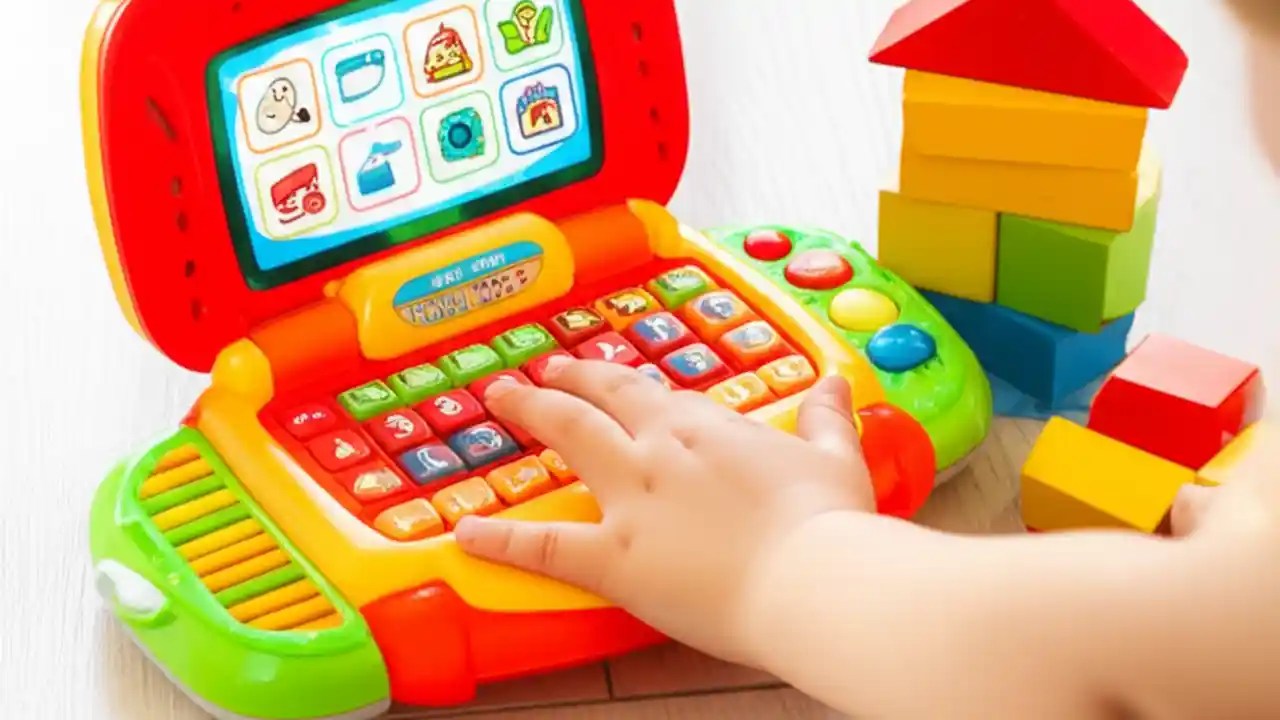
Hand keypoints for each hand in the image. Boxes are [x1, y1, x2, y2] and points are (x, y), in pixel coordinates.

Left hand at [455, 357, 875, 667]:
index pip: (654, 396)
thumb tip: (835, 383)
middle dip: (566, 383)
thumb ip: (826, 417)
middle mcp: (662, 450)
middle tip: (539, 375)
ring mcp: (633, 500)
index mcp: (710, 428)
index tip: (604, 377)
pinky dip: (501, 538)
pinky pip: (546, 545)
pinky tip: (467, 531)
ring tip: (499, 402)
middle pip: (602, 401)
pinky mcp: (617, 558)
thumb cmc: (832, 525)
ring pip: (569, 440)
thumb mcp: (837, 457)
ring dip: (530, 414)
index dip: (621, 384)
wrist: (816, 581)